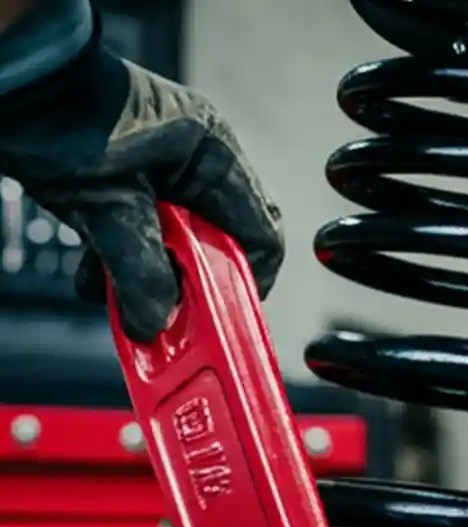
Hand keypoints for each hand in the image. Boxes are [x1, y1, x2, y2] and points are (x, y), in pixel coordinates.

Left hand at [0, 36, 283, 340]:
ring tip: (110, 289)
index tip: (218, 320)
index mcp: (215, 154)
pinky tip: (95, 271)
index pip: (260, 234)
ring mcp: (168, 166)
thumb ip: (140, 271)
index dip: (244, 282)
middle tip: (161, 312)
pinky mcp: (135, 176)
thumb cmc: (60, 120)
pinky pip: (147, 230)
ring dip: (148, 275)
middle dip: (190, 283)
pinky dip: (125, 258)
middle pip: (220, 243)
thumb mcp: (104, 206)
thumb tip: (157, 324)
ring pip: (178, 242)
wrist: (11, 78)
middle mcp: (200, 159)